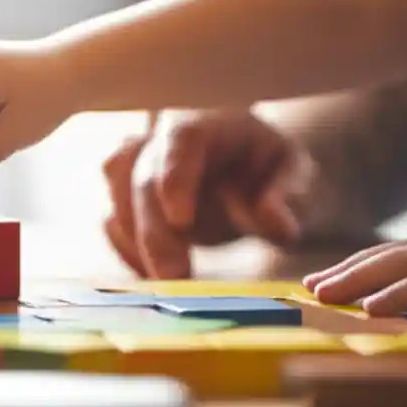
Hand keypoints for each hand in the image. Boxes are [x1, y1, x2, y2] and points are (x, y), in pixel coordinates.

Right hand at [103, 110, 311, 277]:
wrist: (240, 170)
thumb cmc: (267, 165)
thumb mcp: (293, 173)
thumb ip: (287, 194)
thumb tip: (273, 222)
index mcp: (206, 123)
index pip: (181, 139)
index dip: (175, 177)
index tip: (181, 221)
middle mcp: (161, 140)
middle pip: (143, 177)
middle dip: (155, 232)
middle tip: (175, 278)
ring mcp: (136, 167)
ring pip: (118, 199)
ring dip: (136, 243)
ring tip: (167, 283)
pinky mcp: (125, 198)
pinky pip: (113, 223)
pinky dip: (129, 252)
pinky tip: (155, 276)